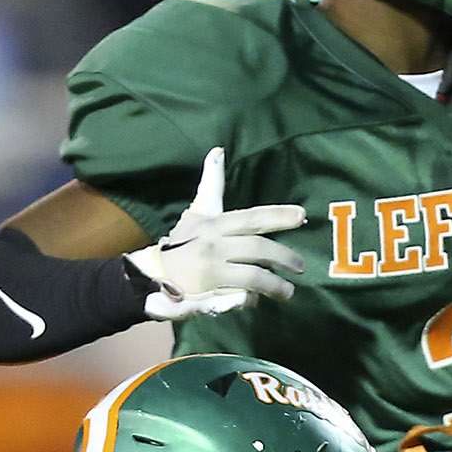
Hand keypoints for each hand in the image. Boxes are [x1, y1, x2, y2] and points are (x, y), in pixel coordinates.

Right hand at [125, 146, 304, 319]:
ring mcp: (210, 273)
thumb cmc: (181, 242)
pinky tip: (254, 300)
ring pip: (254, 278)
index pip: (252, 218)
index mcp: (214, 224)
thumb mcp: (196, 213)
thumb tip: (219, 151)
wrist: (149, 275)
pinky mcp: (207, 296)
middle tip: (301, 267)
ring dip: (275, 286)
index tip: (302, 216)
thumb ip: (211, 185)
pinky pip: (240, 299)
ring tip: (287, 291)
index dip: (278, 216)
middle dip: (285, 258)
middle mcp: (213, 246)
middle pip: (259, 250)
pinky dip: (250, 300)